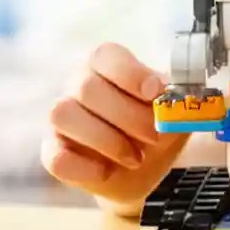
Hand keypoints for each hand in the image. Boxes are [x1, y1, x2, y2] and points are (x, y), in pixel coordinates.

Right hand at [41, 43, 188, 214]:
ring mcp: (62, 119)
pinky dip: (85, 167)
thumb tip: (177, 98)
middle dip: (127, 115)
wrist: (141, 174)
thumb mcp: (173, 116)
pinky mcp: (53, 151)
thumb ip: (176, 103)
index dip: (129, 72)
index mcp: (106, 67)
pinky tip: (106, 171)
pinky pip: (56, 156)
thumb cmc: (155, 133)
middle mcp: (77, 86)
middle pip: (87, 87)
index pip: (105, 55)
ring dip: (105, 139)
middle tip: (153, 136)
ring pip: (63, 114)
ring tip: (134, 157)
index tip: (154, 92)